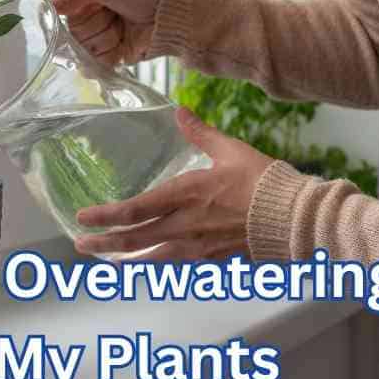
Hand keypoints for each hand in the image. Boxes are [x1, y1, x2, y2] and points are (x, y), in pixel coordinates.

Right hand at [50, 0, 161, 66]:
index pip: (57, 10)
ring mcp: (92, 38)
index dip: (74, 12)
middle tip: (115, 15)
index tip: (94, 7)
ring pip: (82, 50)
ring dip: (107, 40)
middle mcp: (81, 16)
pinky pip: (92, 66)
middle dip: (97, 26)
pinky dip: (108, 58)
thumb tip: (47, 3)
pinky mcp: (103, 57)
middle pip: (71, 33)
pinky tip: (120, 45)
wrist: (170, 17)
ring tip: (122, 27)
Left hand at [74, 106, 275, 261]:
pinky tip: (147, 266)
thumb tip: (179, 111)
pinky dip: (155, 267)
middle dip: (105, 242)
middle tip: (81, 243)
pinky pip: (176, 267)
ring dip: (125, 259)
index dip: (106, 215)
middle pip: (136, 239)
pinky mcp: (213, 260)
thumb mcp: (230, 150)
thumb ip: (200, 133)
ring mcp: (199, 247)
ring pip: (153, 259)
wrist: (298, 218)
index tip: (82, 217)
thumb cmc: (266, 182)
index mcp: (187, 194)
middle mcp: (187, 225)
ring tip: (106, 260)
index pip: (136, 209)